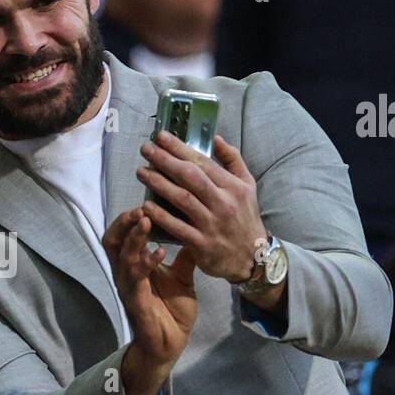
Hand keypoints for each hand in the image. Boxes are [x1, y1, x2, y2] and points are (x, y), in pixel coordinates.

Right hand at [103, 208, 199, 365]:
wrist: (172, 344)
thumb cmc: (173, 311)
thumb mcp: (182, 277)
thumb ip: (186, 255)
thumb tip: (197, 229)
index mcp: (135, 265)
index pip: (123, 235)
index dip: (130, 218)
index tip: (146, 201)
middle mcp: (126, 273)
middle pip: (112, 241)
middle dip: (123, 223)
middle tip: (140, 209)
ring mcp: (128, 287)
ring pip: (122, 257)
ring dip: (133, 238)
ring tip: (146, 222)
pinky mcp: (135, 302)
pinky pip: (135, 279)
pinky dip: (145, 263)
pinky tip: (159, 252)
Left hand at [137, 133, 265, 282]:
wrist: (253, 258)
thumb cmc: (245, 218)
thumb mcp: (248, 186)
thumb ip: (233, 160)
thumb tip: (215, 138)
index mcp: (233, 187)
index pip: (203, 162)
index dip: (180, 148)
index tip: (161, 137)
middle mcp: (223, 203)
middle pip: (190, 177)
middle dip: (166, 160)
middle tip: (146, 149)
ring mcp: (212, 224)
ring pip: (182, 199)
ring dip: (159, 184)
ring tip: (141, 172)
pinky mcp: (201, 244)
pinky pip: (177, 227)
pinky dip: (161, 216)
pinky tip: (145, 206)